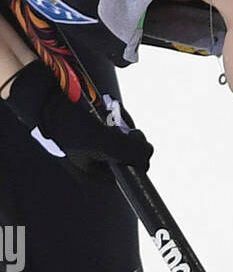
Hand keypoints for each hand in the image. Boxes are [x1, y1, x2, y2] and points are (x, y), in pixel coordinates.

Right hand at [4, 61, 153, 175]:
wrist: (45, 98)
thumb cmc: (67, 125)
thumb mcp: (103, 143)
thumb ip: (129, 151)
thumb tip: (148, 152)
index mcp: (92, 174)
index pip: (127, 174)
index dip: (136, 158)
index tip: (133, 140)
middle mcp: (93, 162)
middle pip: (126, 154)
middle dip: (126, 137)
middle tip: (118, 124)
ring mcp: (92, 144)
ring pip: (121, 137)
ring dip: (120, 123)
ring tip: (110, 113)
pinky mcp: (91, 127)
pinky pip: (112, 123)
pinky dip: (113, 114)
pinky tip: (107, 108)